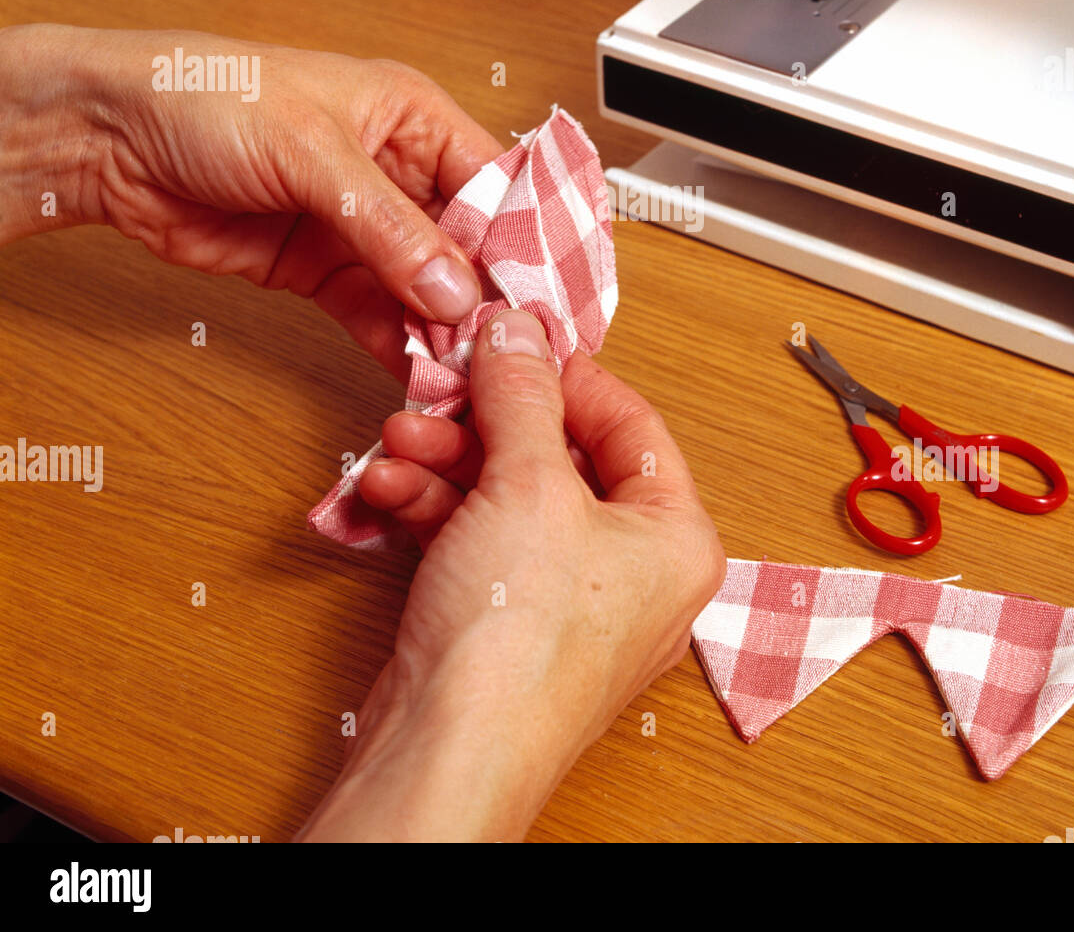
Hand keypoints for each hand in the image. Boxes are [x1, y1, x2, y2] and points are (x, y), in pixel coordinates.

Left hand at [0, 24, 502, 375]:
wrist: (105, 138)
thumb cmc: (205, 96)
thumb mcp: (313, 153)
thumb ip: (389, 226)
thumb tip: (454, 291)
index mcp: (411, 116)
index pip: (496, 182)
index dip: (525, 238)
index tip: (546, 296)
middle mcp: (396, 169)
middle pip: (467, 242)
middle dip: (487, 294)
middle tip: (508, 348)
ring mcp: (359, 223)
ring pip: (424, 286)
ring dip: (444, 328)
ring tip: (467, 371)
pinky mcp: (321, 266)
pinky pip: (376, 310)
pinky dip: (398, 342)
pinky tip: (418, 372)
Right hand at [297, 310, 724, 841]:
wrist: (447, 752)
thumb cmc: (521, 647)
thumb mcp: (528, 484)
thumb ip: (522, 394)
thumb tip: (516, 333)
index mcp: (676, 537)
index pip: (631, 423)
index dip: (569, 376)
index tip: (516, 343)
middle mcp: (634, 571)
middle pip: (560, 458)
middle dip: (486, 422)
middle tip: (442, 389)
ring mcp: (570, 599)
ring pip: (510, 497)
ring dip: (446, 461)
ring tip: (398, 441)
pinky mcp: (510, 621)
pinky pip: (478, 539)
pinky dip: (432, 509)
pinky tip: (385, 491)